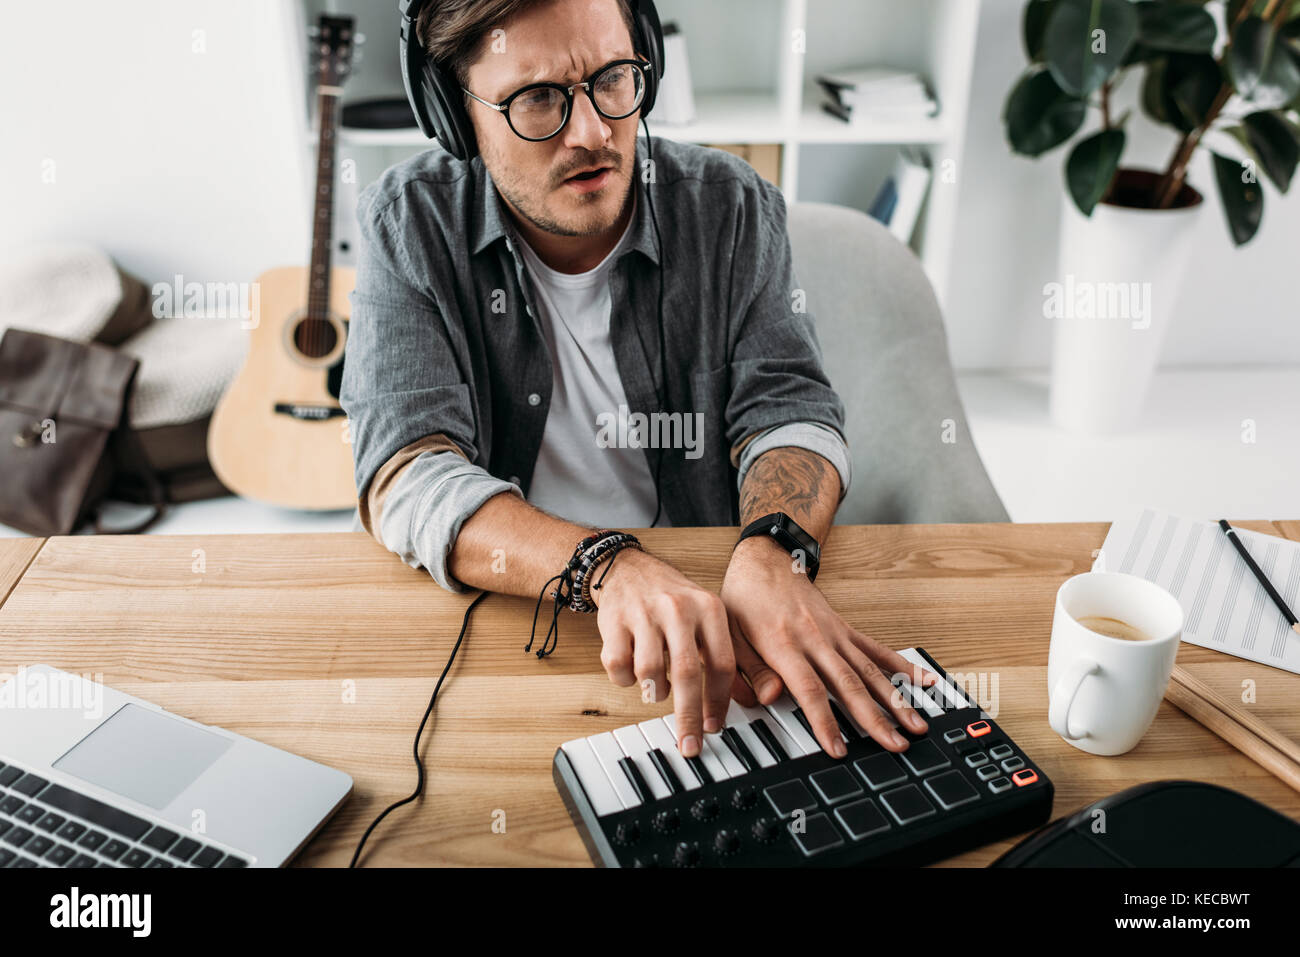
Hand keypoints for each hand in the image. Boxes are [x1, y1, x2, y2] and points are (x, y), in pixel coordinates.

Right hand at [590, 548, 734, 757]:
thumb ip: (721, 654)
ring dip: (653, 692)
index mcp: (709, 607)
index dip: (718, 701)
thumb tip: (740, 701)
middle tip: (689, 744)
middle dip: (688, 716)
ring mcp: (644, 613)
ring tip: (655, 687)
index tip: (714, 727)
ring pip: (650, 673)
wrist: (627, 568)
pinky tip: (631, 671)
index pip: (722, 663)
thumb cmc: (672, 600)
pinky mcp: (614, 621)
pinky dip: (625, 680)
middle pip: (688, 673)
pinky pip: (618, 667)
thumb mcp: (705, 615)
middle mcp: (679, 608)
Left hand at [720, 535, 938, 755]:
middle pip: (850, 684)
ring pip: (871, 670)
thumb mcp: (730, 634)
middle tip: (895, 745)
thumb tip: (769, 699)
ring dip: (895, 699)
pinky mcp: (845, 629)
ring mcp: (835, 634)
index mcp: (783, 644)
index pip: (809, 689)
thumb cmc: (744, 600)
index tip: (838, 748)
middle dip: (875, 719)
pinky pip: (877, 649)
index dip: (824, 721)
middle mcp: (815, 639)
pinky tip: (925, 681)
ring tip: (917, 724)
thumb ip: (749, 669)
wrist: (765, 561)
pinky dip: (902, 666)